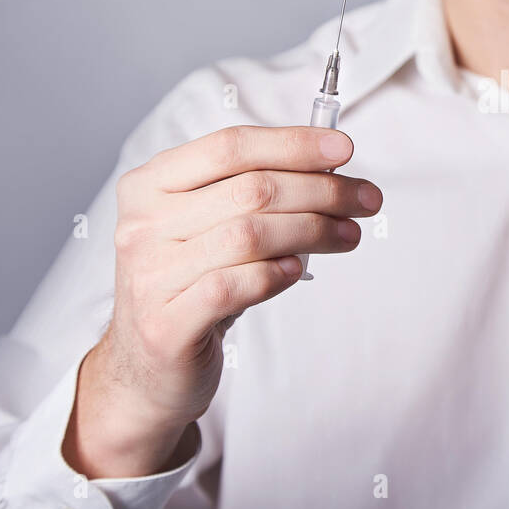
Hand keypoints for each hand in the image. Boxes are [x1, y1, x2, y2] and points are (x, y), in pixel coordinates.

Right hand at [64, 125, 382, 478]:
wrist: (150, 365)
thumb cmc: (193, 285)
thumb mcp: (211, 226)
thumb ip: (255, 192)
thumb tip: (329, 169)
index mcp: (151, 184)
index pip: (230, 147)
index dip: (293, 144)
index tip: (344, 149)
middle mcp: (143, 224)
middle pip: (252, 190)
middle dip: (322, 191)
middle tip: (366, 200)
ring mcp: (150, 275)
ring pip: (250, 234)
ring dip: (314, 231)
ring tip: (349, 235)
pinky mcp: (166, 325)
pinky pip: (234, 286)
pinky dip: (275, 274)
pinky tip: (297, 270)